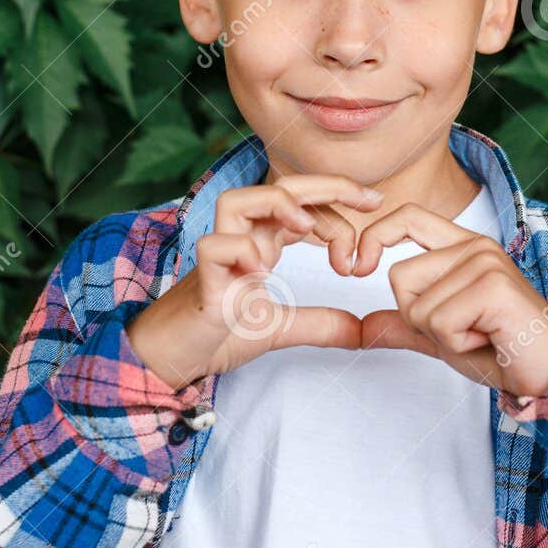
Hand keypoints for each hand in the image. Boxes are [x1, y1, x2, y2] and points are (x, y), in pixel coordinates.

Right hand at [125, 174, 381, 388]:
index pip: (302, 202)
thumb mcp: (280, 329)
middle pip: (278, 188)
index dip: (339, 197)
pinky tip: (263, 273)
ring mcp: (219, 257)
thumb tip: (364, 331)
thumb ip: (321, 325)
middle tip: (368, 201)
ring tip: (307, 228)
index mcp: (261, 242)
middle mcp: (240, 240)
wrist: (170, 360)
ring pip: (237, 201)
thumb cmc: (216, 335)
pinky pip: (213, 247)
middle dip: (326, 186)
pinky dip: (239, 251)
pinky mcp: (202, 282)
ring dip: (277, 205)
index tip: (376, 205)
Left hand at [352, 202, 547, 398]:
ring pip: (418, 306)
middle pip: (400, 276)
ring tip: (481, 334)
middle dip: (419, 319)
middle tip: (464, 329)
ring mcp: (486, 262)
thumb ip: (403, 325)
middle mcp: (475, 247)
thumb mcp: (441, 335)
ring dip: (442, 336)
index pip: (408, 216)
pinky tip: (490, 339)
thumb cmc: (501, 350)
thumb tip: (358, 326)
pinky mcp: (493, 287)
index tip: (357, 267)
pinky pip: (439, 322)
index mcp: (464, 247)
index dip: (376, 236)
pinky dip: (457, 344)